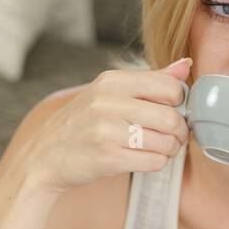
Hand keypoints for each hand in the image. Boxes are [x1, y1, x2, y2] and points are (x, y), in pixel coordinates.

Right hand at [24, 56, 192, 194]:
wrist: (43, 158)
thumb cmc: (80, 125)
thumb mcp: (108, 93)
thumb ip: (150, 80)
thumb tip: (186, 65)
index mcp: (111, 81)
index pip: (169, 86)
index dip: (179, 103)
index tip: (172, 112)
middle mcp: (107, 102)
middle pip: (171, 117)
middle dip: (179, 131)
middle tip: (173, 137)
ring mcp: (106, 130)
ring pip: (165, 141)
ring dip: (170, 150)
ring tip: (159, 149)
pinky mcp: (108, 158)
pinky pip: (153, 161)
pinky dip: (156, 163)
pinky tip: (144, 159)